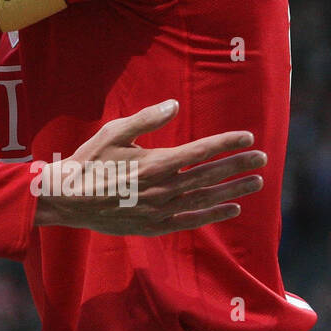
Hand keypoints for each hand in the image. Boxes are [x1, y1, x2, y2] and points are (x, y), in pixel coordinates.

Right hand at [34, 100, 266, 234]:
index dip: (226, 144)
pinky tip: (232, 208)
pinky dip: (214, 214)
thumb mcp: (114, 132)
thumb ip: (147, 118)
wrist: (68, 198)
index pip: (201, 151)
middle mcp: (163, 187)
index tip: (247, 137)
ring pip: (206, 198)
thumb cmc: (90, 161)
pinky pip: (193, 219)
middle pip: (209, 174)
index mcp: (155, 162)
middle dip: (238, 165)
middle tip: (262, 158)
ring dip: (233, 189)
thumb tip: (175, 104)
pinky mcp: (156, 225)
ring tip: (256, 181)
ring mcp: (161, 208)